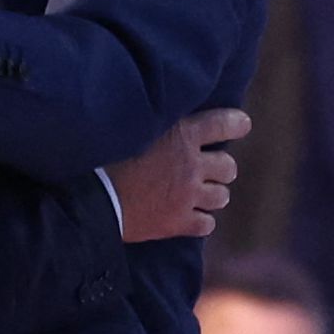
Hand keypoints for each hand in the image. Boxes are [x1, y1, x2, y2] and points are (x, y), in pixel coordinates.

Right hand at [108, 110, 250, 242]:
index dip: (236, 124)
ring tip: (201, 195)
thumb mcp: (130, 125)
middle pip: (228, 167)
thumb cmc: (101, 154)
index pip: (223, 124)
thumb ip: (151, 120)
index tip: (242, 125)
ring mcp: (187, 196)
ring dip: (214, 194)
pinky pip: (206, 224)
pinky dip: (201, 221)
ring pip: (221, 197)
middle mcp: (191, 164)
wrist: (90, 195)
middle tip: (209, 169)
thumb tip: (155, 109)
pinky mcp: (177, 223)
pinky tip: (191, 218)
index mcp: (181, 134)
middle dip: (222, 168)